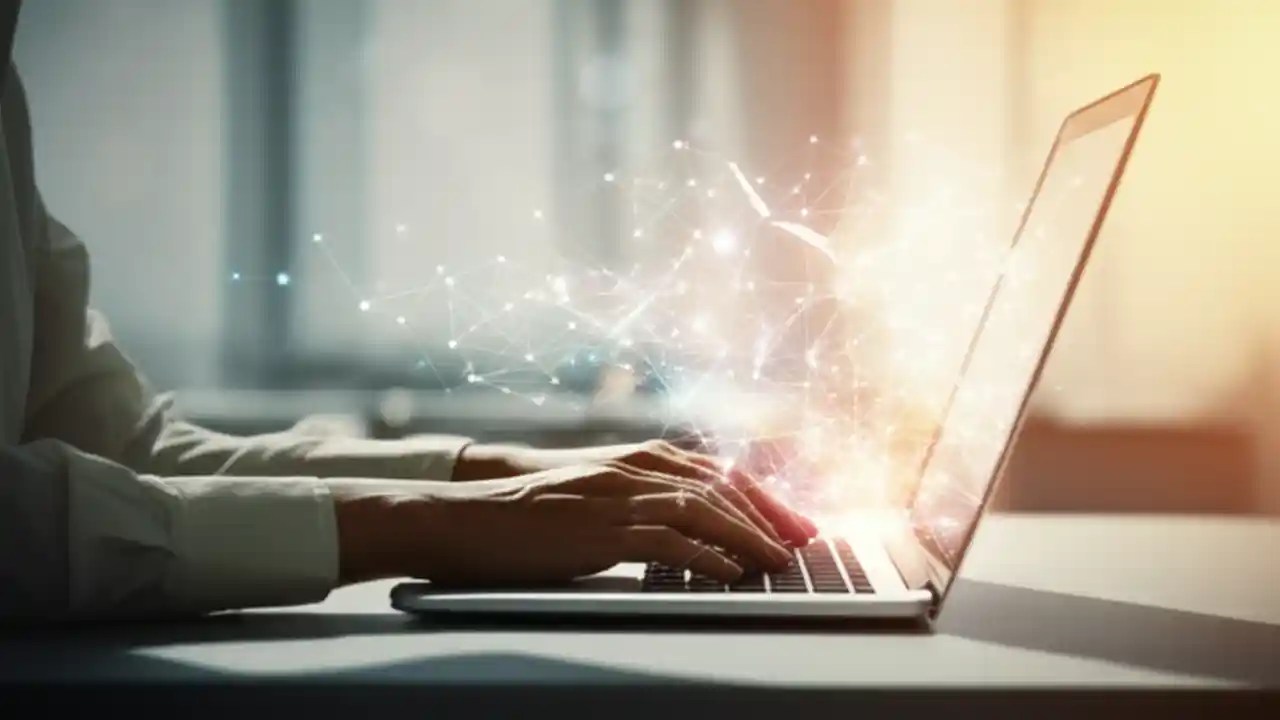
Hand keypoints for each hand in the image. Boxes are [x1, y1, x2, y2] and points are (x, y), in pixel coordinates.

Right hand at [454, 439, 817, 544]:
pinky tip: (727, 573)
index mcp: (633, 458)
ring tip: (777, 562)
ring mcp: (616, 497)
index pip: (714, 471)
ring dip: (747, 536)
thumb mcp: (591, 496)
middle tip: (801, 543)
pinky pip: (666, 540)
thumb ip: (636, 500)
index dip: (759, 496)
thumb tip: (683, 526)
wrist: (468, 518)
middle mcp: (631, 470)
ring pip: (701, 509)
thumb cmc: (525, 515)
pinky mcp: (600, 529)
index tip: (791, 521)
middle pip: (718, 486)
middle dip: (767, 516)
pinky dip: (705, 556)